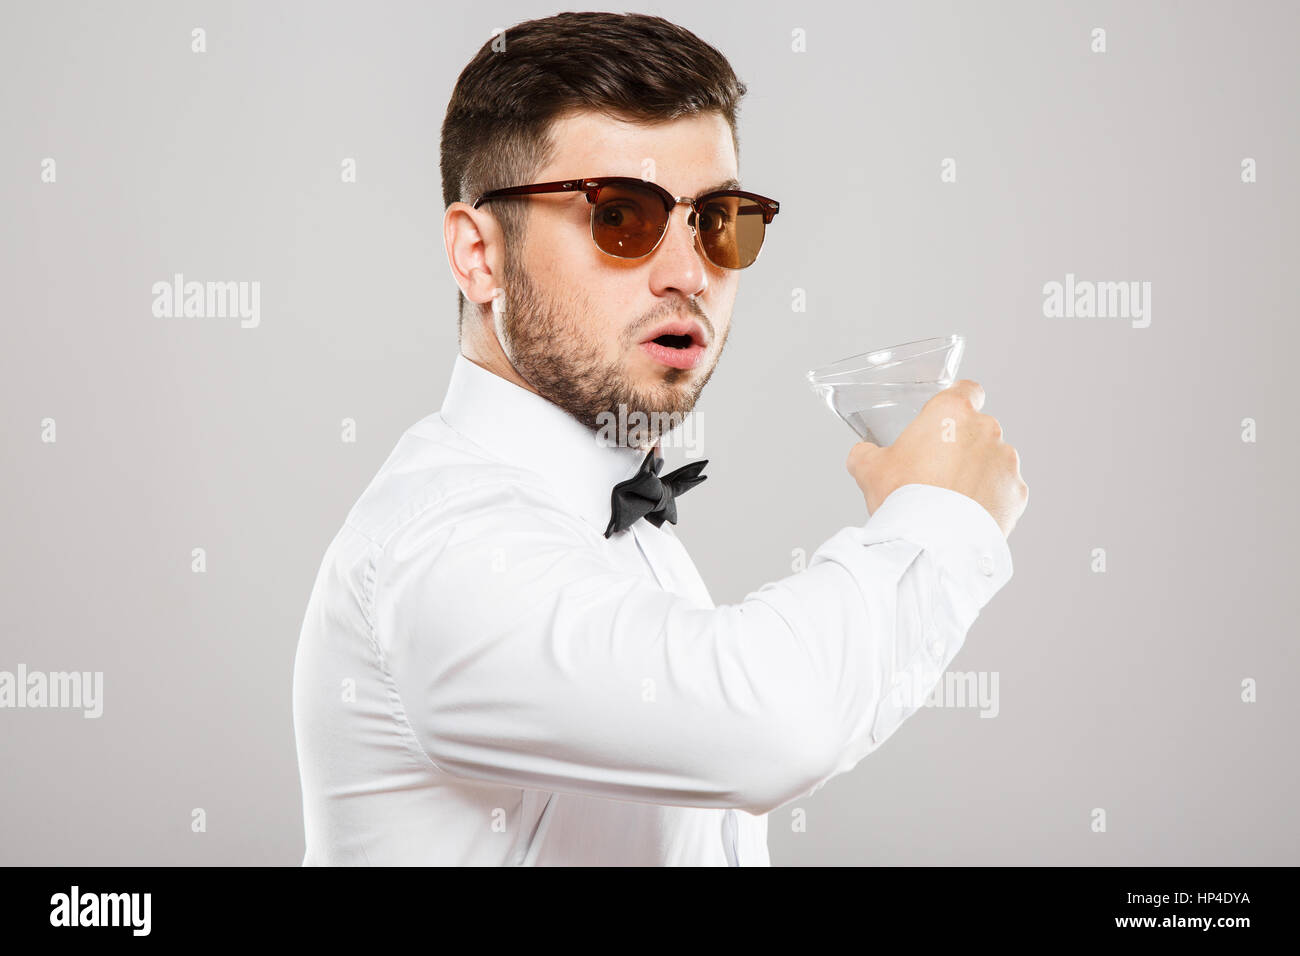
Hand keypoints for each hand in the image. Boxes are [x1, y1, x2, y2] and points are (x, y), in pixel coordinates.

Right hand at [845, 380, 1027, 536]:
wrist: (932, 543)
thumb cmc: (905, 500)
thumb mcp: (868, 469)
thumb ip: (866, 452)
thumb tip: (864, 454)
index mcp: (951, 413)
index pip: (966, 390)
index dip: (957, 402)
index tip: (947, 419)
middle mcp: (985, 429)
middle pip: (977, 429)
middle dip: (960, 446)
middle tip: (935, 471)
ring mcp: (1005, 461)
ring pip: (992, 460)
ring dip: (976, 472)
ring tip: (951, 499)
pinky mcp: (1017, 492)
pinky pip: (1003, 489)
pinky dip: (990, 498)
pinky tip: (967, 514)